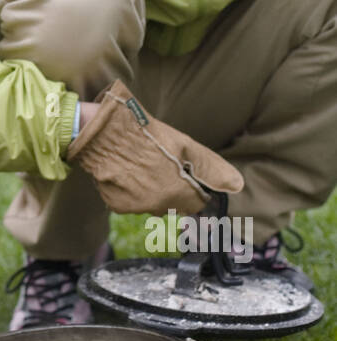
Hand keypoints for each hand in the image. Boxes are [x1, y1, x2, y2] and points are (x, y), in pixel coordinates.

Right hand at [66, 79, 242, 215]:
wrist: (103, 134)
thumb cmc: (146, 135)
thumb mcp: (184, 145)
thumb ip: (210, 168)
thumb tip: (237, 184)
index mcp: (178, 192)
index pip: (197, 204)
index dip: (194, 190)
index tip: (188, 179)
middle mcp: (158, 206)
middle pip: (175, 206)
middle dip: (174, 191)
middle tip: (163, 168)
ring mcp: (135, 207)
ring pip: (153, 204)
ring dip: (153, 192)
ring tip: (143, 167)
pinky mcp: (116, 205)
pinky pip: (131, 203)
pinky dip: (132, 192)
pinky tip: (128, 173)